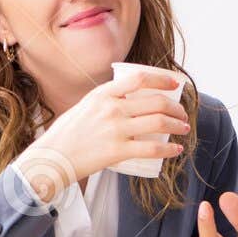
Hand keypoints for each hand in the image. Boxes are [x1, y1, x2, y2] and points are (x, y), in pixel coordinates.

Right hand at [13, 70, 188, 202]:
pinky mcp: (117, 151)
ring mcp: (115, 130)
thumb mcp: (86, 105)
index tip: (175, 85)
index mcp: (103, 94)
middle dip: (176, 108)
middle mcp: (111, 109)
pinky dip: (169, 149)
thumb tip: (130, 97)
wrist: (53, 157)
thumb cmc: (68, 133)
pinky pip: (152, 149)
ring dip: (178, 125)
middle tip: (182, 114)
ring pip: (159, 123)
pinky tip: (176, 149)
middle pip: (156, 102)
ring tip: (184, 128)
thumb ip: (107, 100)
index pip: (140, 78)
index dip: (162, 80)